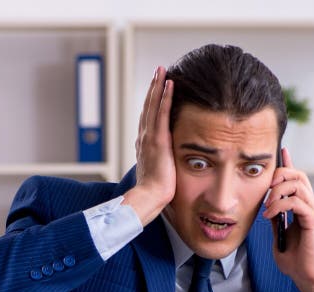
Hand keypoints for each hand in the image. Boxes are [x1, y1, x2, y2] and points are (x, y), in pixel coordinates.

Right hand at [123, 67, 175, 225]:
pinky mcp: (158, 139)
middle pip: (148, 107)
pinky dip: (165, 97)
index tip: (156, 90)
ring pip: (153, 106)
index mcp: (144, 146)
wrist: (149, 197)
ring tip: (163, 71)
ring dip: (158, 86)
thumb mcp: (159, 173)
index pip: (148, 119)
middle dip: (153, 89)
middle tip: (158, 72)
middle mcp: (144, 138)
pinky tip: (169, 84)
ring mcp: (150, 137)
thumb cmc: (155, 192)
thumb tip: (169, 163)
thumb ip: (163, 163)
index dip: (151, 103)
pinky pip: (162, 113)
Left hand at [262, 148, 313, 291]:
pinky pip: (296, 202)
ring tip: (267, 207)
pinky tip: (270, 215)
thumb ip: (276, 221)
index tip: (282, 151)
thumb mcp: (279, 237)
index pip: (297, 179)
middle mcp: (311, 206)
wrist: (307, 277)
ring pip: (298, 184)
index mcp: (303, 208)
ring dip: (278, 191)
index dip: (289, 164)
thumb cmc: (296, 261)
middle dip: (280, 174)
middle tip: (266, 189)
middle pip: (299, 175)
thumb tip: (267, 207)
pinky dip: (280, 205)